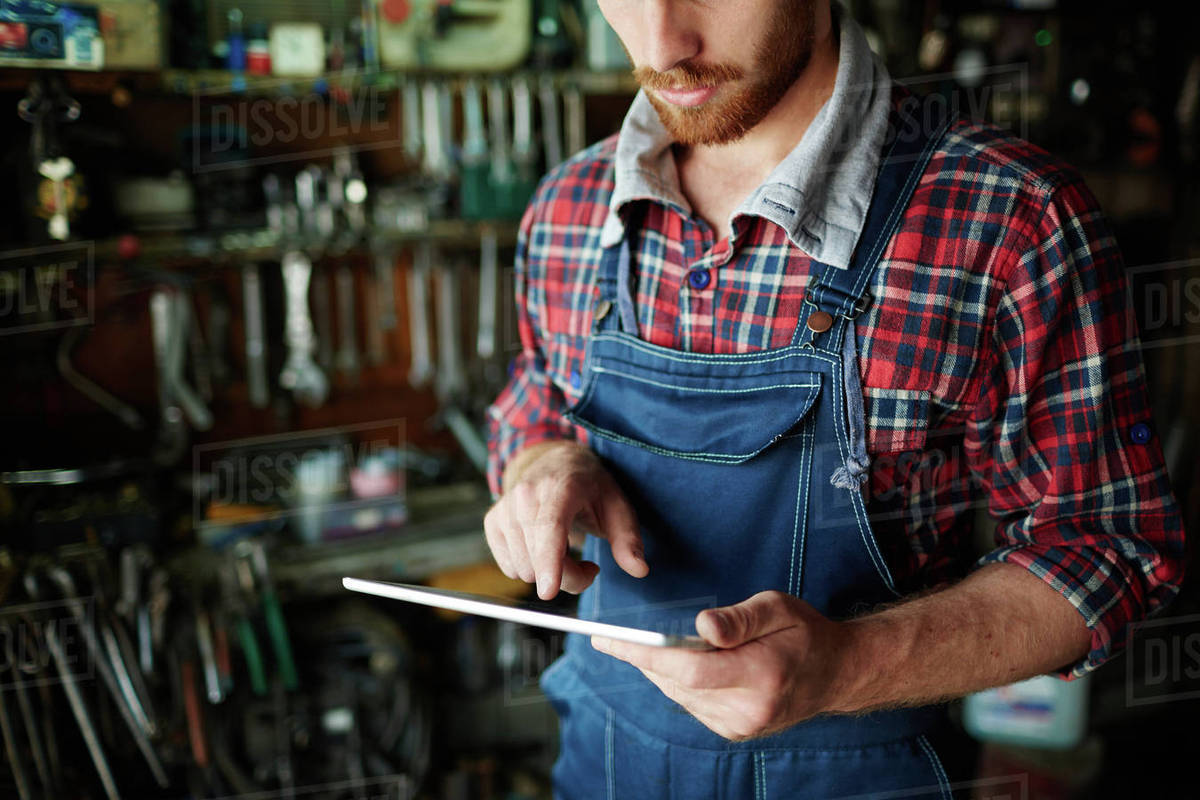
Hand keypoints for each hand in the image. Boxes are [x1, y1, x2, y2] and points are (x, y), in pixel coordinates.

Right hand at [485, 441, 648, 598]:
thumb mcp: (619, 507)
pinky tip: (543, 551)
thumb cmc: (590, 488)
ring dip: (549, 574)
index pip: (550, 527)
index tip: (548, 592)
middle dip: (568, 575)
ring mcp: (505, 507)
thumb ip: (628, 540)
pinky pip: (509, 568)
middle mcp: (526, 493)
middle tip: (589, 565)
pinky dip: (529, 569)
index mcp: (561, 486)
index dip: (549, 561)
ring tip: (566, 552)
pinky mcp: (491, 521)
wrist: (556, 463)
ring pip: (524, 569)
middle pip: (539, 558)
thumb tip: (639, 569)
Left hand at [590, 591, 848, 739]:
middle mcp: (749, 708)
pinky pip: (691, 704)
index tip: (610, 640)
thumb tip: (701, 625)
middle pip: (677, 684)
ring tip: (639, 646)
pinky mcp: (735, 730)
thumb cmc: (805, 632)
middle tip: (611, 639)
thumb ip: (739, 618)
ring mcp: (742, 724)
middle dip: (643, 659)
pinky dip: (677, 683)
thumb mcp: (777, 608)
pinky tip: (674, 664)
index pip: (690, 669)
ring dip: (658, 671)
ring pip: (680, 695)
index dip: (646, 654)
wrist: (836, 673)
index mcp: (762, 674)